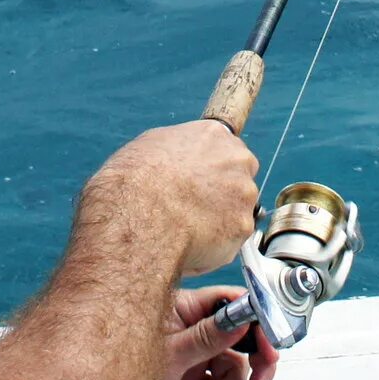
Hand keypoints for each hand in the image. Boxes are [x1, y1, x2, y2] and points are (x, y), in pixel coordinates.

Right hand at [84, 122, 259, 277]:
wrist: (138, 217)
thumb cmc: (134, 182)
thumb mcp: (150, 146)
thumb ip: (178, 149)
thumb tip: (179, 159)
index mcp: (214, 135)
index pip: (227, 149)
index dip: (213, 168)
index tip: (200, 182)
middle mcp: (237, 160)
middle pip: (240, 178)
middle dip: (224, 193)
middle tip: (195, 207)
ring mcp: (244, 195)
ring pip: (237, 210)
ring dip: (220, 220)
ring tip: (187, 228)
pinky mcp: (242, 227)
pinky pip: (232, 238)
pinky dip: (216, 244)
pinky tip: (191, 243)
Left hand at [161, 285, 277, 379]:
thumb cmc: (116, 365)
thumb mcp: (171, 353)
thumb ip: (208, 338)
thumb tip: (241, 320)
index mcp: (187, 306)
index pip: (234, 305)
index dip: (257, 326)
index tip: (269, 351)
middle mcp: (193, 327)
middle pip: (241, 342)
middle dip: (251, 369)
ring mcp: (193, 353)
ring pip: (231, 371)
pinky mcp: (191, 376)